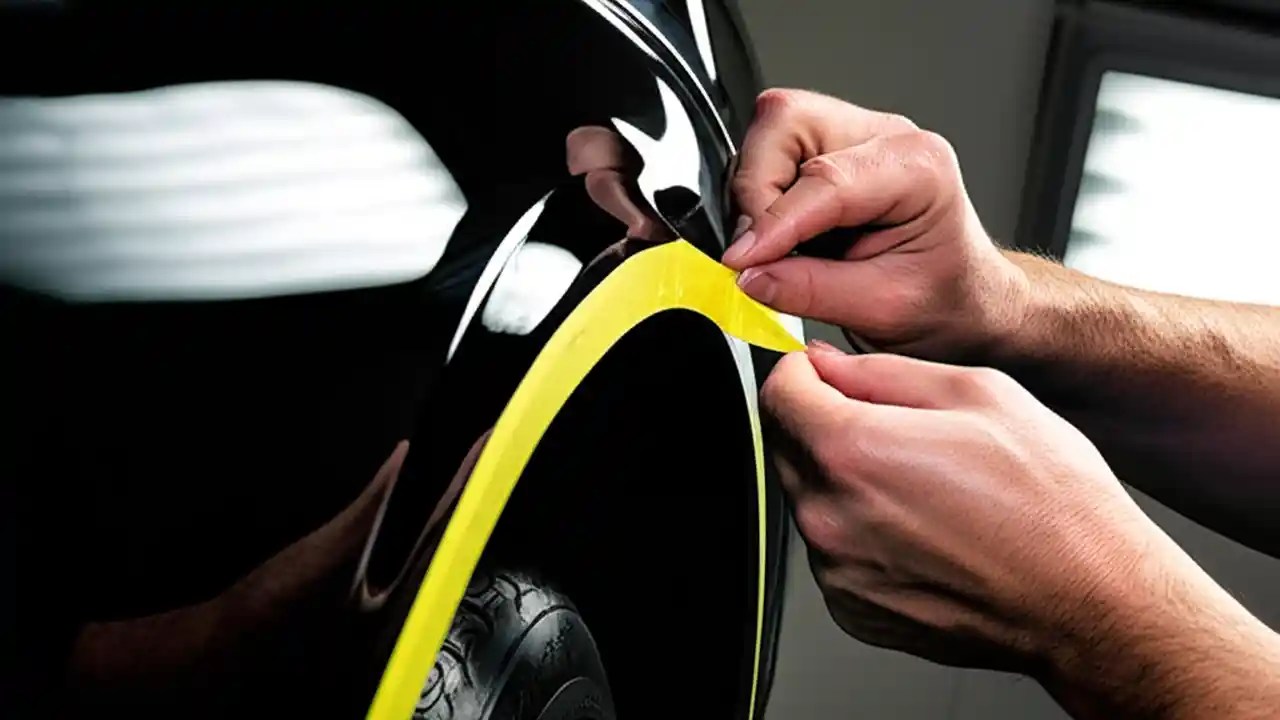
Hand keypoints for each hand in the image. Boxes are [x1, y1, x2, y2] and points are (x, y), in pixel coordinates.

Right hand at [724, 88, 1026, 360]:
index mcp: (919, 168)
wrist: (962, 301)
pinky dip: (761, 196)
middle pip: (786, 124)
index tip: (739, 261)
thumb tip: (748, 275)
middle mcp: (886, 137)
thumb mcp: (880, 311)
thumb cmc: (943, 299)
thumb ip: (808, 291)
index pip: (825, 179)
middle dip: (756, 190)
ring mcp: (854, 135)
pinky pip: (770, 152)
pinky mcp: (827, 148)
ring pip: (770, 133)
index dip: (772, 222)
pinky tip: (787, 234)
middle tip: (758, 252)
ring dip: (756, 193)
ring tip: (783, 248)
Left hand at [761, 342, 1174, 673]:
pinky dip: (861, 533)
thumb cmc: (1050, 502)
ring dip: (844, 481)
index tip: (827, 376)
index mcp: (851, 452)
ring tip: (923, 486)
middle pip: (786, 446)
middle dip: (823, 425)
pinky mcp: (852, 608)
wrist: (1089, 599)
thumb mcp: (977, 392)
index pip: (778, 393)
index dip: (803, 374)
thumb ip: (880, 372)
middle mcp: (830, 516)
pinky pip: (834, 551)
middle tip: (895, 430)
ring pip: (810, 499)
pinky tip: (922, 529)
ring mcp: (837, 570)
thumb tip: (827, 364)